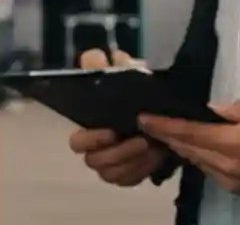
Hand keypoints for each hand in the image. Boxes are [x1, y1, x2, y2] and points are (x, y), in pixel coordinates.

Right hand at [66, 48, 168, 186]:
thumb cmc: (138, 91)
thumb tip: (103, 59)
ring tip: (154, 147)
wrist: (162, 109)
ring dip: (134, 162)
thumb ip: (115, 66)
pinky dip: (142, 170)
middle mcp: (96, 149)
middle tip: (142, 141)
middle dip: (119, 153)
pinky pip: (128, 181)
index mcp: (90, 126)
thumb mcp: (129, 73)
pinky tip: (156, 157)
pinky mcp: (126, 174)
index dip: (91, 140)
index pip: (77, 142)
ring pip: (112, 175)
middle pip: (95, 162)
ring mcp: (110, 164)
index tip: (111, 131)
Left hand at [138, 100, 239, 195]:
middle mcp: (224, 164)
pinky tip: (191, 147)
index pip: (188, 132)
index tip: (144, 118)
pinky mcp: (232, 187)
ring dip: (179, 147)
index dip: (164, 126)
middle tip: (147, 123)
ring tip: (165, 132)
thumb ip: (230, 110)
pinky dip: (196, 157)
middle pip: (186, 148)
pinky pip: (206, 170)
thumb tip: (208, 110)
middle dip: (166, 136)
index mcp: (230, 142)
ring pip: (194, 160)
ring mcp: (226, 179)